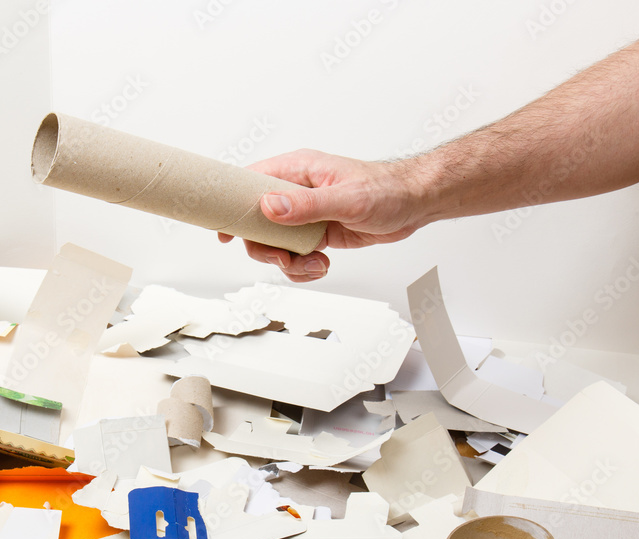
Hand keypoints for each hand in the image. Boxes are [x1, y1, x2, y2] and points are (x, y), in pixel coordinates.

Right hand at [218, 149, 424, 281]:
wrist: (414, 203)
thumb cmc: (387, 190)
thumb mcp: (348, 199)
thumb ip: (307, 204)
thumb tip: (270, 206)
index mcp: (297, 171)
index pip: (249, 182)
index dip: (232, 206)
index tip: (225, 231)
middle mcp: (295, 191)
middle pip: (256, 223)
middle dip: (266, 248)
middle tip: (283, 258)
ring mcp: (304, 214)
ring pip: (273, 243)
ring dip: (288, 262)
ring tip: (314, 263)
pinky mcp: (314, 232)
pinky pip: (293, 254)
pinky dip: (302, 267)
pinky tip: (322, 265)